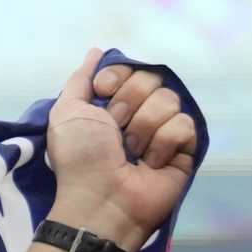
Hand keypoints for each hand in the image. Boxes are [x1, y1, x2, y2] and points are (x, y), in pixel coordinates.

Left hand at [42, 48, 196, 250]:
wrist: (100, 199)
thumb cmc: (79, 159)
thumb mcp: (66, 113)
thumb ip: (79, 80)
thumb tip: (96, 52)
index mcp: (113, 102)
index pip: (131, 68)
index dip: (116, 79)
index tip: (102, 96)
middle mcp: (140, 112)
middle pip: (152, 79)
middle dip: (127, 106)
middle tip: (114, 134)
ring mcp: (164, 128)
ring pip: (169, 99)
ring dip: (142, 129)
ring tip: (130, 154)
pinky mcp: (185, 146)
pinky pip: (183, 123)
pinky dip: (162, 144)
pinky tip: (150, 164)